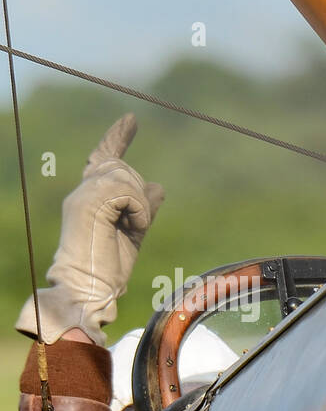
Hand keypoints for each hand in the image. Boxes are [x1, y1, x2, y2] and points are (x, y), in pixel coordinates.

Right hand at [15, 113, 164, 344]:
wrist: (90, 289)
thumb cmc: (109, 268)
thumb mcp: (134, 233)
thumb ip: (143, 208)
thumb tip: (158, 186)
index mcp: (90, 196)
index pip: (104, 158)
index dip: (117, 138)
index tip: (131, 120)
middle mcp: (83, 190)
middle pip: (123, 167)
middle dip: (139, 193)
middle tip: (134, 224)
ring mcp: (83, 194)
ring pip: (126, 177)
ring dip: (140, 205)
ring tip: (131, 228)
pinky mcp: (89, 203)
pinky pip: (128, 191)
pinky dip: (138, 211)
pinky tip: (131, 228)